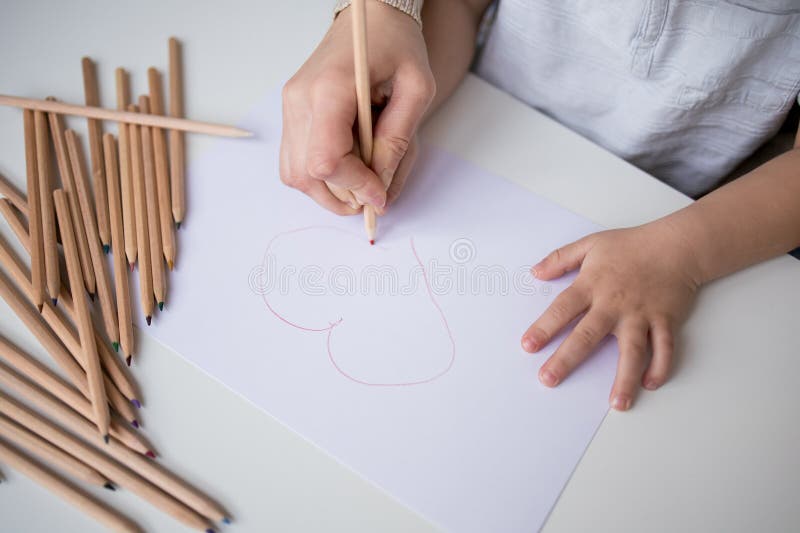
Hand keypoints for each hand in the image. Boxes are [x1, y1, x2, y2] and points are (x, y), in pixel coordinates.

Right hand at [280, 0, 435, 214]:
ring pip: (294, 174)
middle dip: (342, 196)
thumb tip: (380, 188)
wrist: (371, 17)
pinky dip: (319, 177)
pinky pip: (294, 161)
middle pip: (306, 175)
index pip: (327, 161)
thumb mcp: (416, 90)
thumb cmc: (396, 45)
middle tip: (373, 196)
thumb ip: (398, 141)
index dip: (355, 186)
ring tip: (361, 184)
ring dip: (328, 192)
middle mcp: (300, 99)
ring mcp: (290, 106)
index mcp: (330, 90)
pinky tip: (346, 169)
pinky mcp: (291, 112)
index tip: (380, 195)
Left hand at [521, 223, 701, 409]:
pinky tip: (649, 384)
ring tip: (616, 403)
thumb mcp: (591, 244)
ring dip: (624, 378)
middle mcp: (615, 303)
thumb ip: (560, 258)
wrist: (676, 245)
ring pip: (632, 351)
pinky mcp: (665, 321)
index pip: (562, 309)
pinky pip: (665, 348)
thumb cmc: (632, 245)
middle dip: (567, 359)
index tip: (528, 346)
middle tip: (549, 379)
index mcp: (592, 284)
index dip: (544, 327)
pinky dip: (660, 367)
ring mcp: (641, 314)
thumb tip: (535, 272)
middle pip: (588, 335)